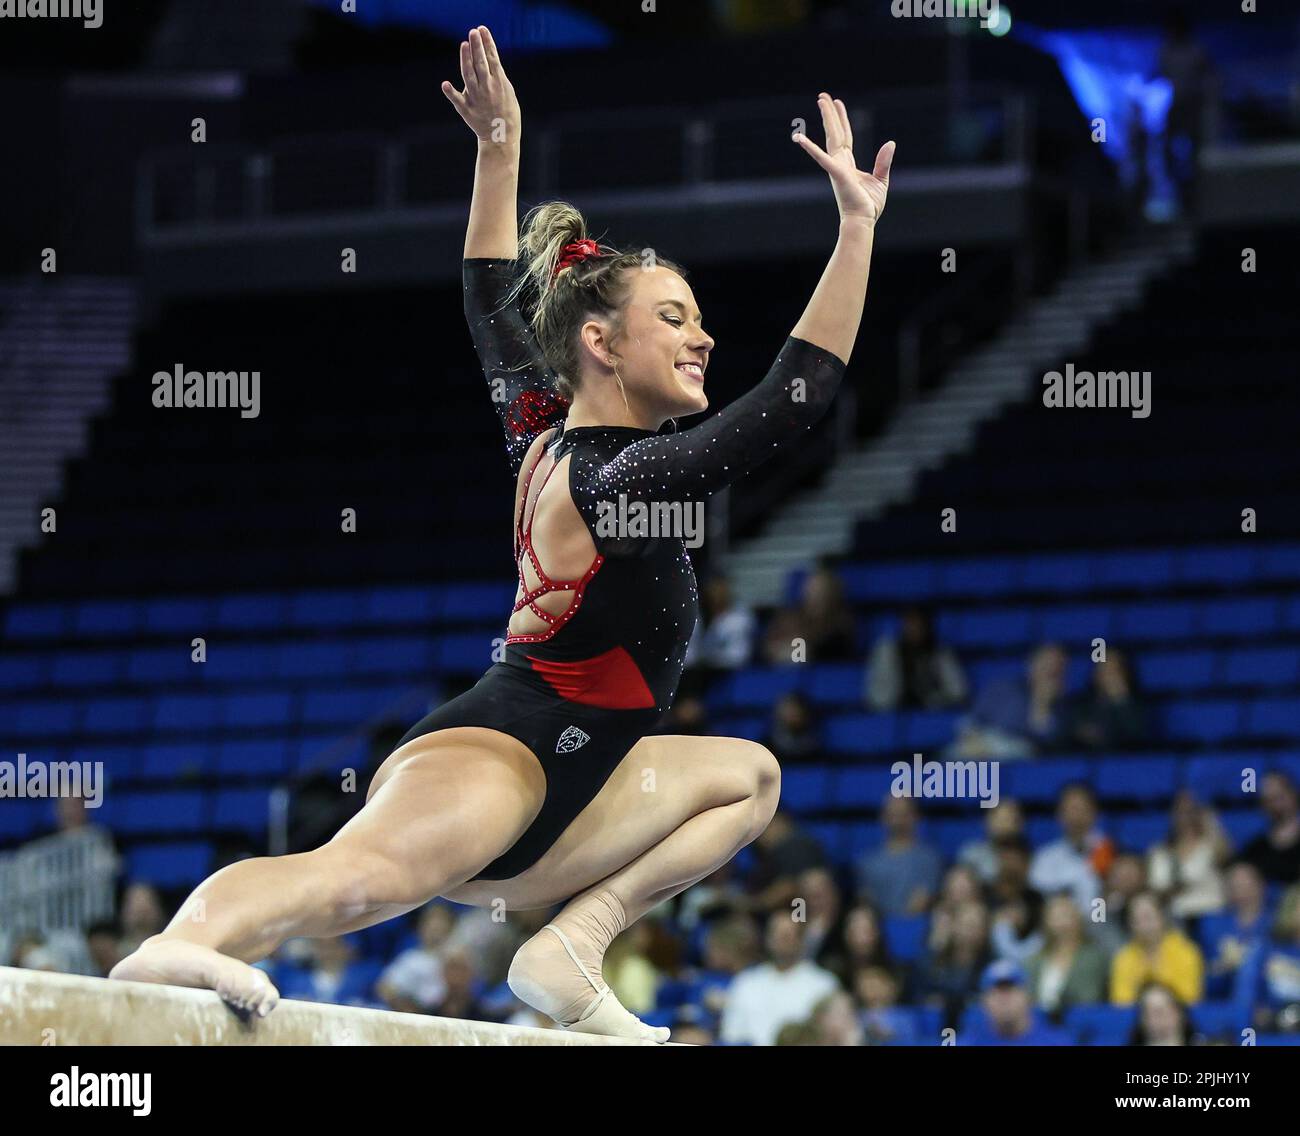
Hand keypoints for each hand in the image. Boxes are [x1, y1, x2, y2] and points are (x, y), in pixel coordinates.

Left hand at [442, 25, 519, 146]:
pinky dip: (451, 92)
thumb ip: (497, 77)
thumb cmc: (507, 112)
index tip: (482, 29)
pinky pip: (457, 100)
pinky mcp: (467, 110)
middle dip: (477, 46)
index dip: (487, 43)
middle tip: (472, 32)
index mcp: (499, 83)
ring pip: (468, 75)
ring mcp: (476, 98)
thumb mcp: (508, 92)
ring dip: (466, 59)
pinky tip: (445, 84)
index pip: (492, 58)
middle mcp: (487, 88)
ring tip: (464, 45)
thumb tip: (489, 61)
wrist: (502, 137)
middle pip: (480, 63)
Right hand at [792, 93, 893, 224]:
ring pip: (831, 137)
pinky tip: (799, 139)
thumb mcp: (881, 179)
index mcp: (847, 164)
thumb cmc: (869, 206)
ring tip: (821, 100)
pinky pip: (821, 158)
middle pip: (835, 132)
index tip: (837, 103)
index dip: (841, 120)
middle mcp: (839, 163)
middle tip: (823, 96)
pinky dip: (810, 148)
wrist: (863, 221)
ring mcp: (836, 167)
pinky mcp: (836, 173)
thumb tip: (890, 142)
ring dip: (826, 118)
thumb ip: (883, 161)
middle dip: (829, 114)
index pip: (845, 136)